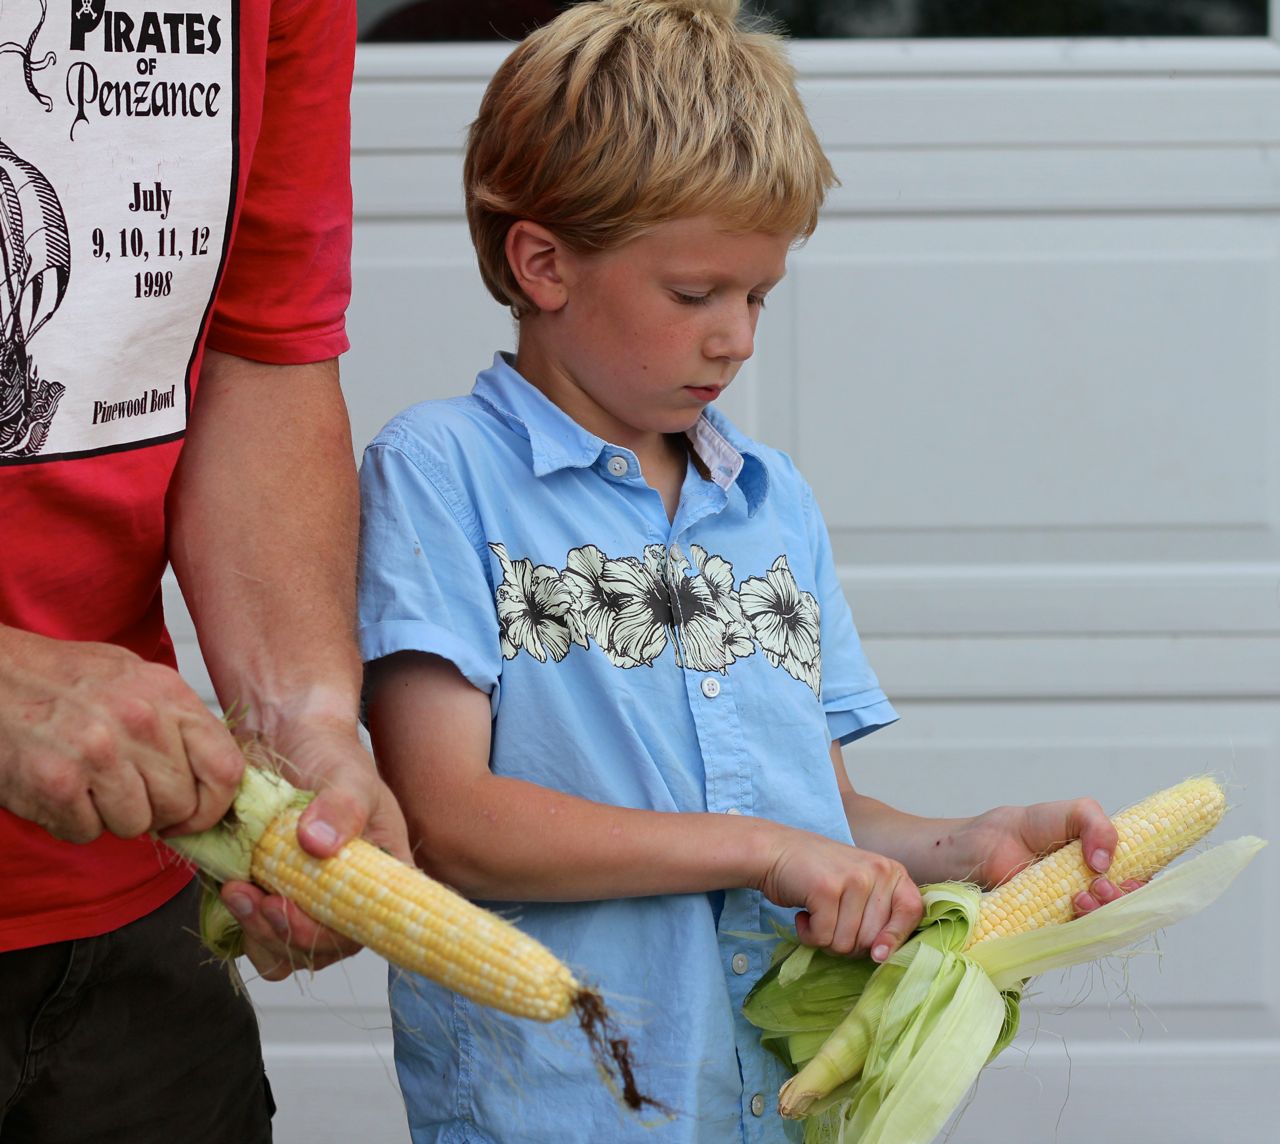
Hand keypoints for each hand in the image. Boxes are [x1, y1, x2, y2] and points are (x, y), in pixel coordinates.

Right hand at [0, 627, 243, 842]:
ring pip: (137, 825)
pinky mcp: (56, 784)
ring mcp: (98, 754)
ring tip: (91, 782)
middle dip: (158, 811)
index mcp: (167, 694)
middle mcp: (139, 722)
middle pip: (181, 805)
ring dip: (114, 816)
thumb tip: (220, 778)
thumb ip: (181, 723)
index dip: (215, 804)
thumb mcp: (138, 679)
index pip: (226, 770)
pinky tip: (61, 789)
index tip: (196, 811)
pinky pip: (88, 833)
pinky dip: (73, 822)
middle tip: (128, 790)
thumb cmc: (68, 680)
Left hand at [217, 715, 410, 980]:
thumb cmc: (330, 755)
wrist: (283, 737)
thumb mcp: (348, 775)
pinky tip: (230, 883)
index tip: (289, 909)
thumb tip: (320, 844)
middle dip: (281, 933)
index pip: (363, 930)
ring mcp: (301, 901)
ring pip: (279, 953)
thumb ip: (342, 808)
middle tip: (253, 896)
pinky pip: (248, 935)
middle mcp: (343, 899)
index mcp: (379, 877)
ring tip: (237, 889)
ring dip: (254, 933)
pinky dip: (235, 921)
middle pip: (317, 950)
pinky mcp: (264, 896)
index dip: (325, 935)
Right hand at [756, 825, 922, 961]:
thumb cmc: (817, 875)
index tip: (878, 954)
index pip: (913, 911)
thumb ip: (879, 915)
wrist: (774, 850)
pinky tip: (803, 915)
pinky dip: (809, 935)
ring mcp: (853, 878)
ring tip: (816, 913)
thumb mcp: (859, 887)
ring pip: (847, 943)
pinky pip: (824, 937)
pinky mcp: (827, 889)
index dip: (897, 937)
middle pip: (873, 939)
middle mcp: (878, 871)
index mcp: (892, 871)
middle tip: (830, 920)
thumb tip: (885, 958)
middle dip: (847, 942)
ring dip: (825, 939)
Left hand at [965, 798, 1142, 913]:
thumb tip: (1106, 861)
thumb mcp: (1076, 811)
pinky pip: (1075, 938)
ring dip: (1100, 913)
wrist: (992, 841)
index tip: (1132, 880)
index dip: (1142, 887)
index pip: (1140, 883)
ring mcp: (1077, 911)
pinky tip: (1069, 908)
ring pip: (1103, 925)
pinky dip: (1078, 927)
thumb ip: (1099, 825)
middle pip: (1125, 909)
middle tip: (1099, 885)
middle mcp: (1097, 891)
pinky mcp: (1054, 927)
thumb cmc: (1036, 825)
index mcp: (1110, 865)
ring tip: (1080, 895)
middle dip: (1120, 901)